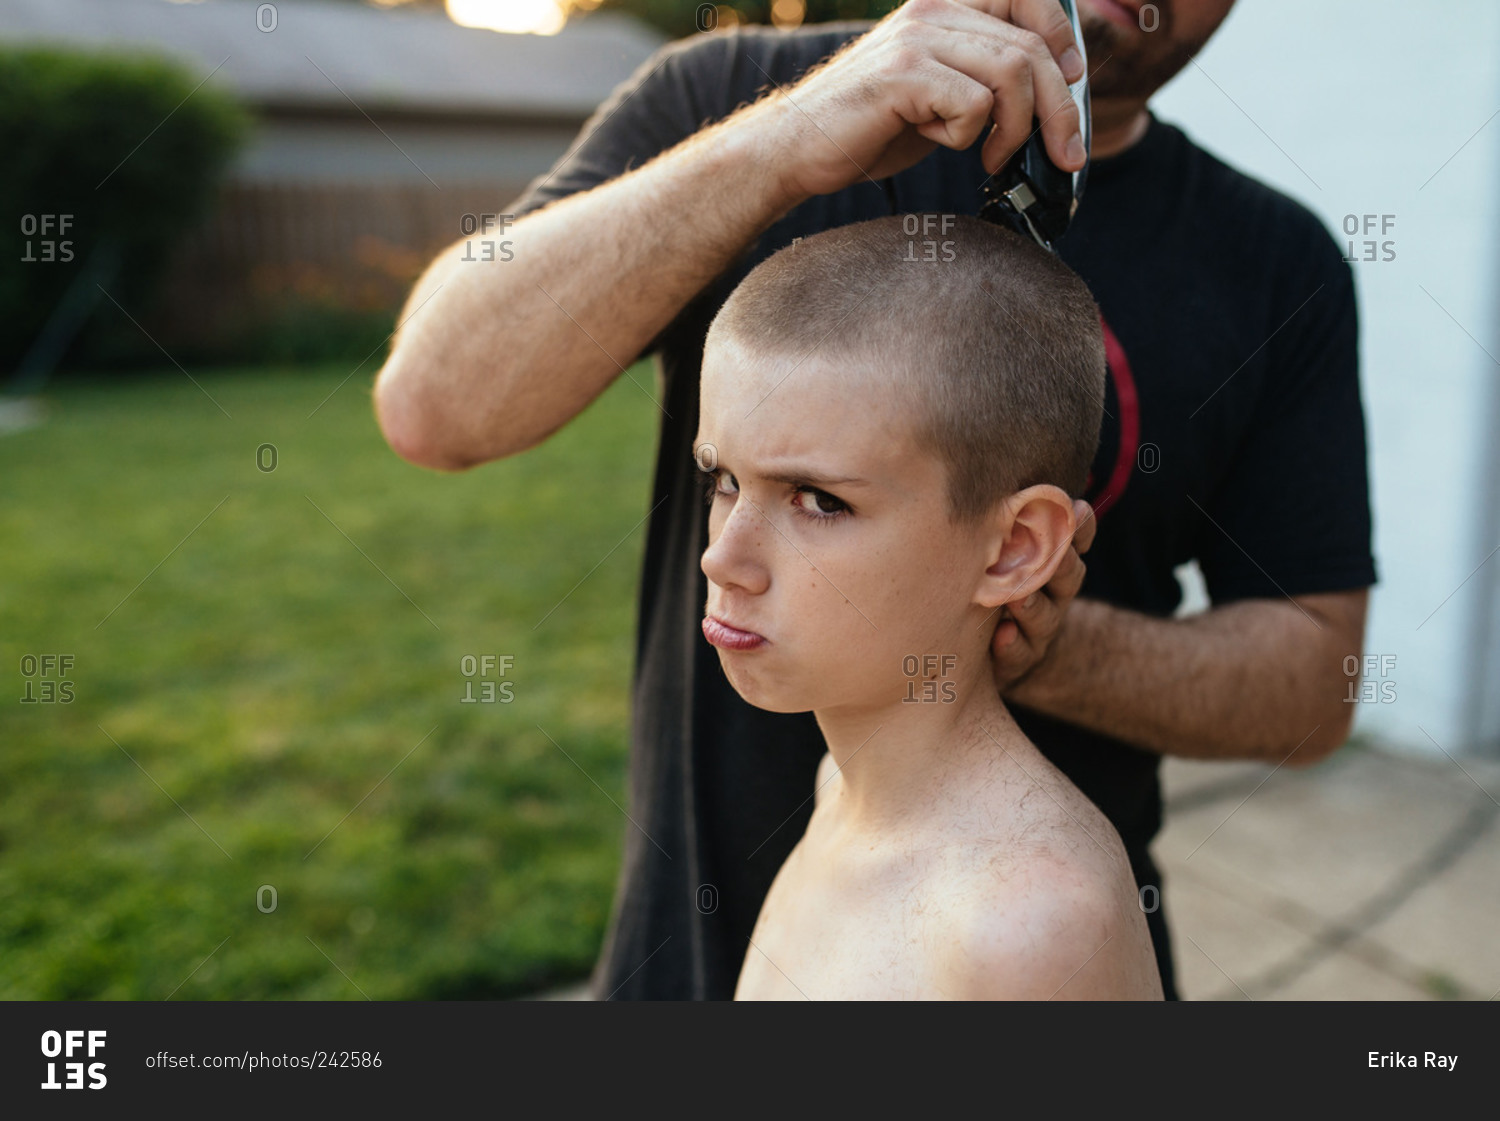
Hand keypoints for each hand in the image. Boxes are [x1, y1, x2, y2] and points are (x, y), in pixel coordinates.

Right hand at [749, 0, 1085, 205]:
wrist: (798, 146)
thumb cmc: (869, 125)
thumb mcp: (937, 91)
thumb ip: (982, 78)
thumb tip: (1050, 98)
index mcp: (944, 5)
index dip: (1062, 36)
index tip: (1074, 80)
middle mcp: (933, 10)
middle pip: (1030, 47)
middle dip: (1059, 109)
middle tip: (1063, 154)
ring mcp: (917, 39)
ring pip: (1012, 72)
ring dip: (1018, 127)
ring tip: (995, 157)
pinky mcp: (904, 75)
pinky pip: (973, 104)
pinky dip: (969, 135)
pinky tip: (943, 143)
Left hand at [992, 497, 1094, 691]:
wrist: (986, 646)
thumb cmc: (989, 580)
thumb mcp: (1001, 547)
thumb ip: (1009, 519)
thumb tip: (1000, 472)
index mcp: (1052, 564)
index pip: (1074, 543)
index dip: (1080, 528)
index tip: (1079, 509)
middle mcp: (1052, 596)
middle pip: (1067, 578)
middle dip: (1061, 564)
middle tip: (1055, 553)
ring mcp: (1037, 630)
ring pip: (1045, 618)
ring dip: (1033, 607)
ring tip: (1017, 598)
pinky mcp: (1017, 659)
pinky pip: (1019, 655)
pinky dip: (1012, 646)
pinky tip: (1002, 635)